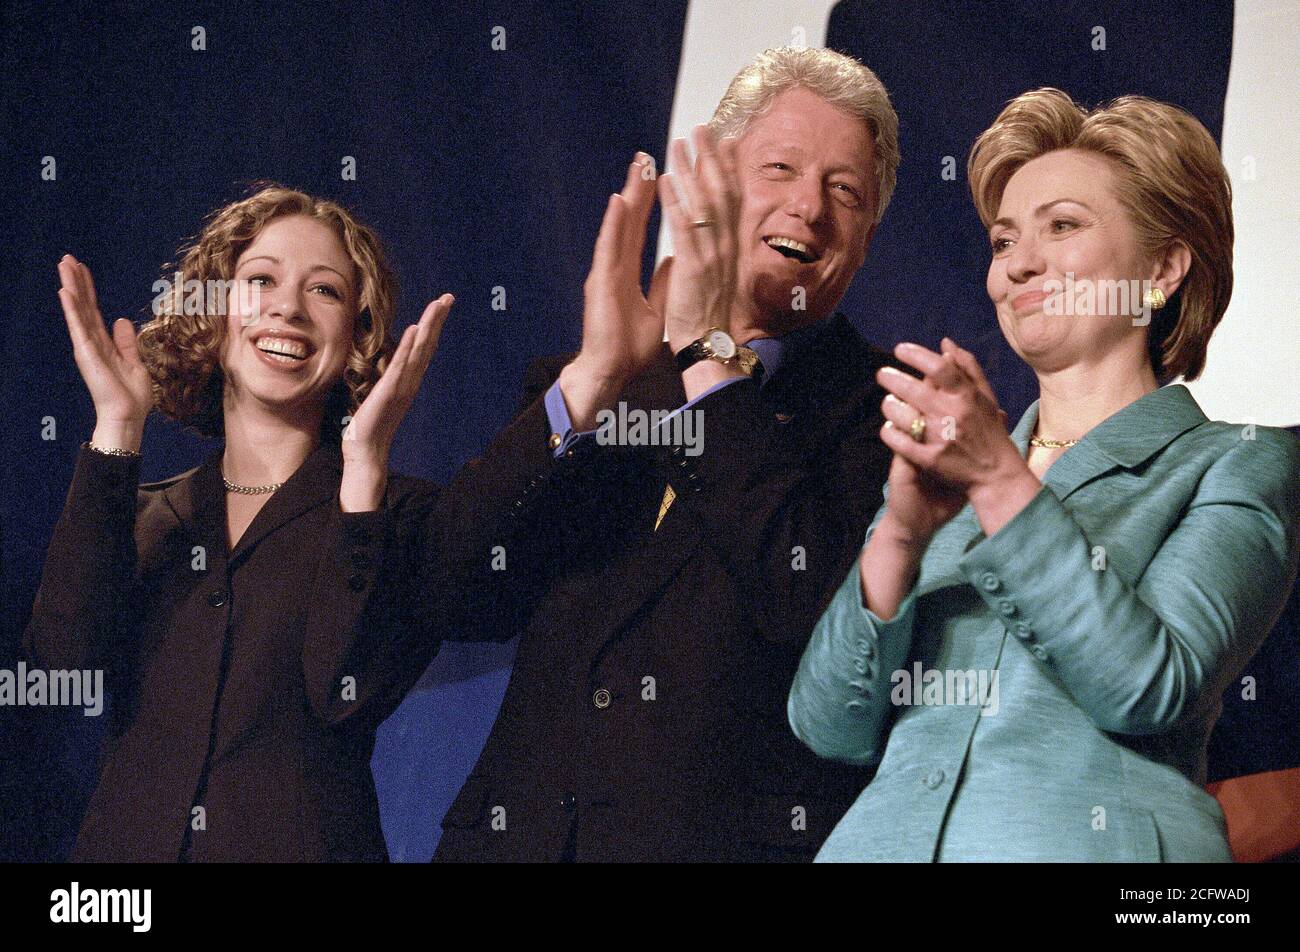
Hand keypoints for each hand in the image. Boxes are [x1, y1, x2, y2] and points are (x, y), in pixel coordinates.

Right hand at [57, 255, 152, 449]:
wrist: (127, 415)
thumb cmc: (131, 395)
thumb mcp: (135, 362)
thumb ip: (126, 342)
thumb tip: (122, 320)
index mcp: (104, 343)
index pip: (94, 310)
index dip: (89, 289)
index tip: (83, 269)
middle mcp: (92, 342)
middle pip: (83, 305)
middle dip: (76, 282)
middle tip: (67, 258)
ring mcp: (87, 347)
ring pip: (78, 311)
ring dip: (71, 287)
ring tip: (64, 266)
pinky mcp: (86, 353)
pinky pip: (78, 327)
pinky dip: (72, 309)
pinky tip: (66, 292)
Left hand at [338, 294, 452, 509]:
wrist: (366, 452)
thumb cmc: (370, 425)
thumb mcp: (381, 395)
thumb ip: (390, 378)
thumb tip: (393, 364)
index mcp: (408, 380)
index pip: (424, 348)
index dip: (433, 325)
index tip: (441, 304)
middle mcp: (410, 381)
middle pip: (428, 345)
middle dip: (437, 319)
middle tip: (448, 297)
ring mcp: (401, 386)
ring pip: (419, 351)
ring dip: (429, 327)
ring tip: (437, 305)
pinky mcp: (388, 392)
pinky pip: (400, 365)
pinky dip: (408, 347)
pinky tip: (415, 330)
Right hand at [560, 152, 667, 428]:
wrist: (611, 370)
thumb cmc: (628, 344)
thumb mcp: (656, 306)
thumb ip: (663, 281)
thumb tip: (675, 259)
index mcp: (628, 269)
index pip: (642, 226)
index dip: (651, 200)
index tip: (660, 171)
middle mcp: (616, 264)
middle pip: (630, 219)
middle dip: (638, 187)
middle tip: (646, 155)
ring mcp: (607, 271)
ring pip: (619, 227)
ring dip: (627, 196)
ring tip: (635, 168)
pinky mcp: (601, 283)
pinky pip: (609, 249)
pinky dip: (613, 225)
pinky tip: (618, 202)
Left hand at [657, 125, 740, 352]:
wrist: (710, 345)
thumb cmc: (711, 315)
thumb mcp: (721, 276)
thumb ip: (719, 251)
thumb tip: (719, 233)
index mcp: (730, 247)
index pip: (733, 199)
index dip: (729, 168)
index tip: (726, 141)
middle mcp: (725, 246)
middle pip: (721, 192)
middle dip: (711, 158)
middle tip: (702, 129)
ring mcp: (711, 255)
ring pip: (703, 203)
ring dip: (690, 170)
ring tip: (679, 144)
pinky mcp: (693, 267)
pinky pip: (683, 227)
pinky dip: (675, 201)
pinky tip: (666, 180)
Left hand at [877, 338, 1039, 535]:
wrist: (997, 476)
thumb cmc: (990, 431)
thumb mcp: (985, 397)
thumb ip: (968, 368)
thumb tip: (945, 343)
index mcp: (966, 397)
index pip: (938, 367)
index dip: (915, 355)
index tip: (899, 349)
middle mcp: (952, 414)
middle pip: (912, 389)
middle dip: (891, 378)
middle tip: (882, 374)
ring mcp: (939, 438)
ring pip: (901, 415)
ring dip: (890, 406)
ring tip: (889, 403)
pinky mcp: (929, 460)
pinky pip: (898, 441)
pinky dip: (889, 433)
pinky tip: (889, 428)